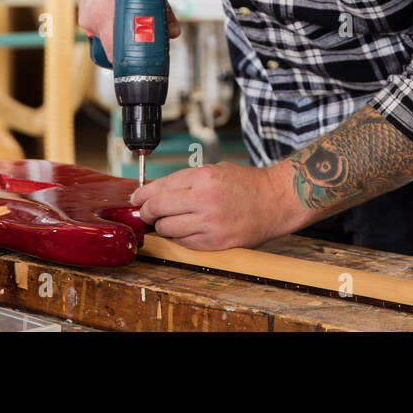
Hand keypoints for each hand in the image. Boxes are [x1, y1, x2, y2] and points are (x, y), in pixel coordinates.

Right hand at [74, 0, 179, 63]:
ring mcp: (86, 15)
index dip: (129, 63)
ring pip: (106, 37)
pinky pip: (99, 26)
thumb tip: (173, 33)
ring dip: (121, 34)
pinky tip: (121, 6)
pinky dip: (112, 22)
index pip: (114, 54)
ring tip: (135, 17)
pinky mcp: (84, 10)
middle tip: (145, 43)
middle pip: (112, 49)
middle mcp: (92, 19)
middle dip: (129, 49)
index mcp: (105, 15)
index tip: (142, 65)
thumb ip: (162, 8)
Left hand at [130, 161, 303, 250]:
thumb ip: (186, 180)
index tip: (137, 198)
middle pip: (158, 209)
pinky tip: (186, 230)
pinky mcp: (216, 243)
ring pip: (168, 229)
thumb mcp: (215, 170)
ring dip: (163, 226)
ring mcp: (211, 224)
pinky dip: (180, 237)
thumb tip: (155, 191)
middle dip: (146, 211)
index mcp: (204, 177)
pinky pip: (185, 243)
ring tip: (167, 221)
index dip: (143, 194)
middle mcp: (205, 200)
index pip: (160, 187)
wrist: (276, 201)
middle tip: (145, 212)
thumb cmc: (246, 184)